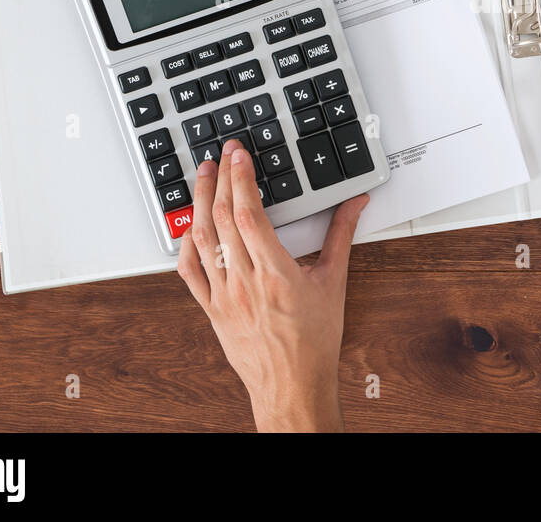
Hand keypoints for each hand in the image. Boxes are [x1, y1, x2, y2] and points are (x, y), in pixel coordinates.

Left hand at [177, 138, 368, 431]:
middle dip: (221, 178)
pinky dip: (186, 244)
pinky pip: (189, 271)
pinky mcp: (211, 309)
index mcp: (276, 272)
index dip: (241, 179)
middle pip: (222, 219)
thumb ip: (341, 236)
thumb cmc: (314, 342)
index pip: (249, 213)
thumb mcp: (334, 283)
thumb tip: (354, 204)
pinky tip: (190, 226)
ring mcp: (223, 296)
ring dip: (199, 202)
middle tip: (222, 154)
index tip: (239, 156)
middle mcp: (244, 282)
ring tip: (203, 175)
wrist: (293, 386)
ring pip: (202, 239)